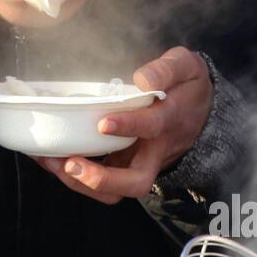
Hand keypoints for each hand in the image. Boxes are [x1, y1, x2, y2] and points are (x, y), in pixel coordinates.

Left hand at [34, 47, 212, 204]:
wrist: (204, 108)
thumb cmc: (187, 84)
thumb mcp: (186, 65)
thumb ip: (166, 69)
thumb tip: (141, 80)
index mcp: (171, 119)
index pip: (153, 127)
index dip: (129, 126)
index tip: (103, 123)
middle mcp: (156, 149)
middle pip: (136, 182)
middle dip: (102, 180)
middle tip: (71, 164)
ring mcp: (142, 162)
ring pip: (117, 191)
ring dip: (82, 184)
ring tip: (51, 162)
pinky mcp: (127, 165)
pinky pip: (105, 182)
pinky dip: (77, 178)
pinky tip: (52, 159)